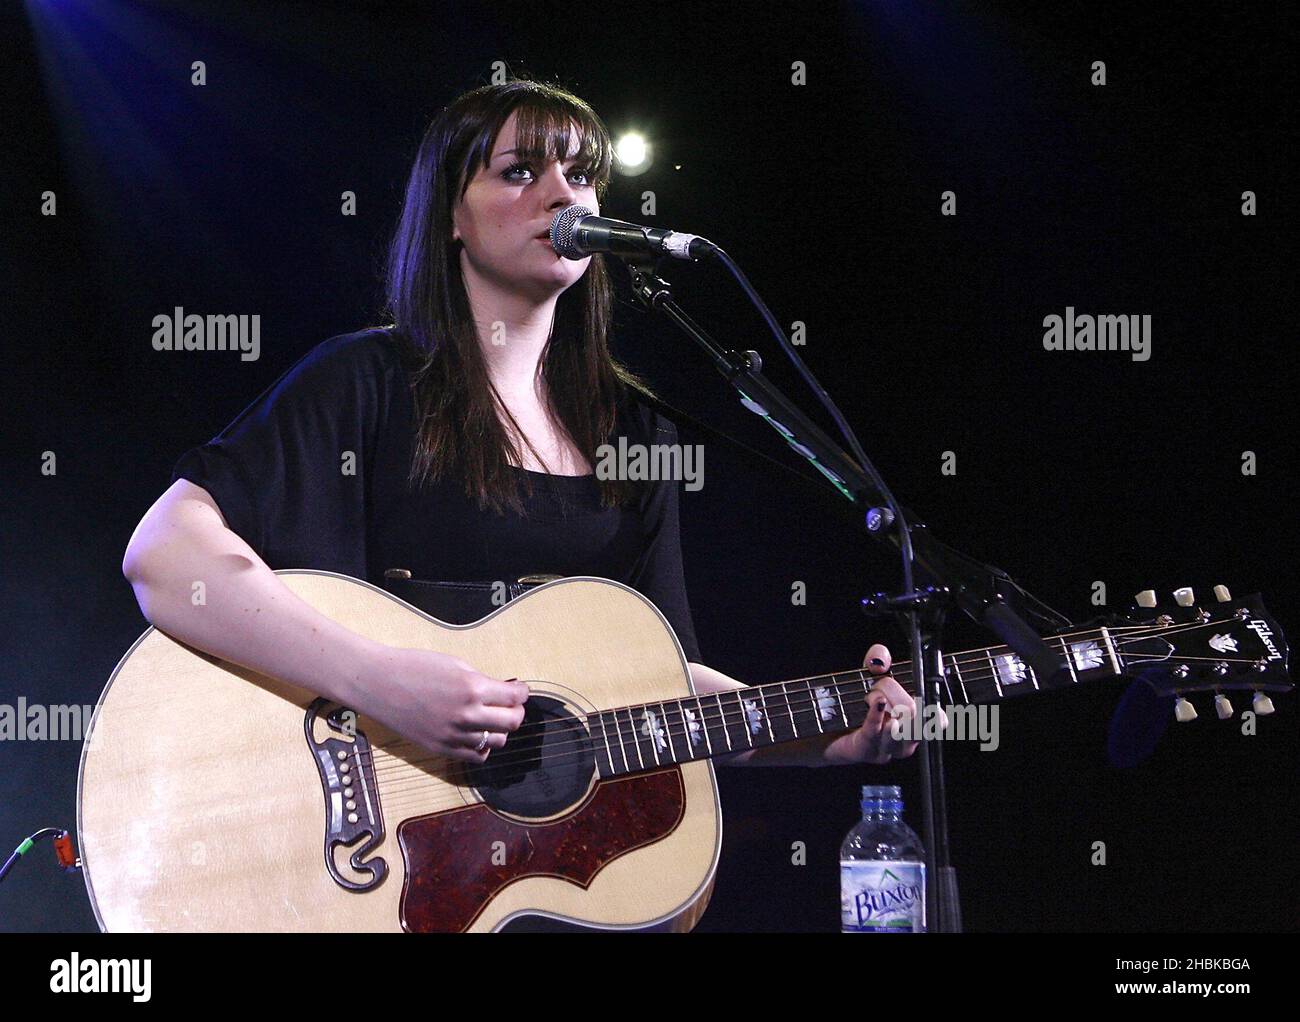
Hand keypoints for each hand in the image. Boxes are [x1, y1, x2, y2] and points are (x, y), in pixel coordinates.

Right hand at [363, 646, 529, 762]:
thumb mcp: (455, 664)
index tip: (519, 689)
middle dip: (516, 711)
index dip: (522, 692)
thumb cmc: (413, 667)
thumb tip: (502, 691)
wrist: (377, 684)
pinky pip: (475, 756)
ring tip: (491, 718)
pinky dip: (482, 746)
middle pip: (512, 723)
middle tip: (510, 704)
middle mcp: (466, 715)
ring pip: (496, 742)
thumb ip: (481, 681)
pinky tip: (475, 733)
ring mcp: (453, 736)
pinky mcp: (441, 749)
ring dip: (500, 729)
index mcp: (472, 689)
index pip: (515, 697)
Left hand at [827, 643, 920, 764]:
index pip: (938, 720)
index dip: (931, 705)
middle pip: (913, 712)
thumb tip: (881, 658)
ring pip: (896, 723)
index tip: (915, 690)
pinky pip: (876, 730)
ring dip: (879, 699)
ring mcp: (888, 750)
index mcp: (915, 725)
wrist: (828, 731)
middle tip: (878, 687)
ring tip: (869, 697)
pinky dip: (876, 713)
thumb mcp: (870, 676)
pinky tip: (875, 702)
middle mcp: (906, 742)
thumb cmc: (855, 705)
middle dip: (893, 690)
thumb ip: (879, 659)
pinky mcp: (868, 752)